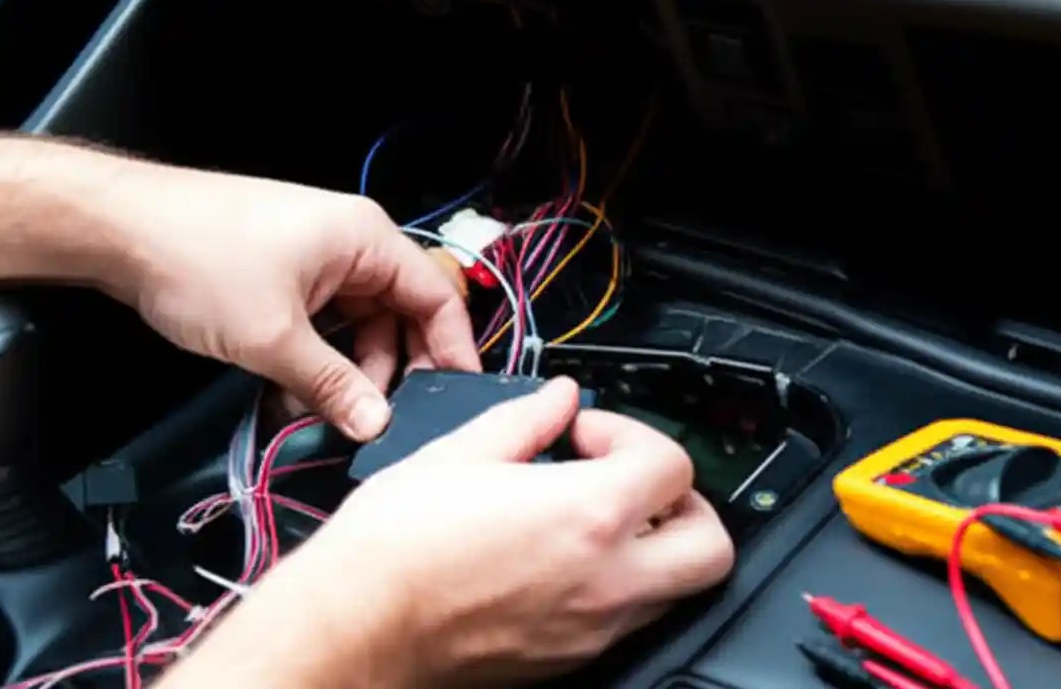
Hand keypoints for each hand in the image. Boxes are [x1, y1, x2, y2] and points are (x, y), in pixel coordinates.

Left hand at [101, 159, 479, 439]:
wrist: (118, 228)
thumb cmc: (194, 254)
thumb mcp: (273, 338)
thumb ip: (333, 386)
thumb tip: (375, 423)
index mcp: (366, 239)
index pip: (438, 298)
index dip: (453, 351)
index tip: (457, 397)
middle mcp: (350, 244)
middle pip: (398, 318)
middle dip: (384, 373)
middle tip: (372, 419)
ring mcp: (317, 258)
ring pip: (356, 327)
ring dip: (341, 374)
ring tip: (316, 412)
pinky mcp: (287, 274)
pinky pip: (322, 324)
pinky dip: (312, 361)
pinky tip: (290, 394)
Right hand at [170, 378, 735, 687]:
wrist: (350, 630)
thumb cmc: (391, 552)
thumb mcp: (458, 455)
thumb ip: (526, 420)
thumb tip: (558, 399)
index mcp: (589, 516)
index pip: (673, 465)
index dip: (633, 433)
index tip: (589, 434)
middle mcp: (606, 582)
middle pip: (710, 545)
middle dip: (684, 503)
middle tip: (632, 479)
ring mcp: (591, 631)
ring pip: (675, 589)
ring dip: (653, 546)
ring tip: (595, 519)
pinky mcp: (567, 662)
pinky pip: (625, 621)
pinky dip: (616, 586)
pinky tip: (560, 560)